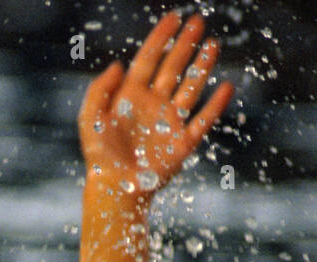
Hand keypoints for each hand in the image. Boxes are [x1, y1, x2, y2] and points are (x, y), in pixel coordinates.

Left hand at [77, 10, 233, 192]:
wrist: (116, 189)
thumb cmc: (100, 156)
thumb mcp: (90, 119)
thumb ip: (99, 90)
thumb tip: (119, 64)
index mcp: (131, 96)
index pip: (149, 59)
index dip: (161, 37)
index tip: (174, 17)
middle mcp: (153, 104)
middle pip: (173, 67)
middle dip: (185, 44)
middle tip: (198, 22)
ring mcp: (170, 122)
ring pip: (190, 87)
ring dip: (202, 66)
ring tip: (213, 45)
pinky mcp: (183, 143)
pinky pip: (203, 120)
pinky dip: (215, 105)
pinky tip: (226, 87)